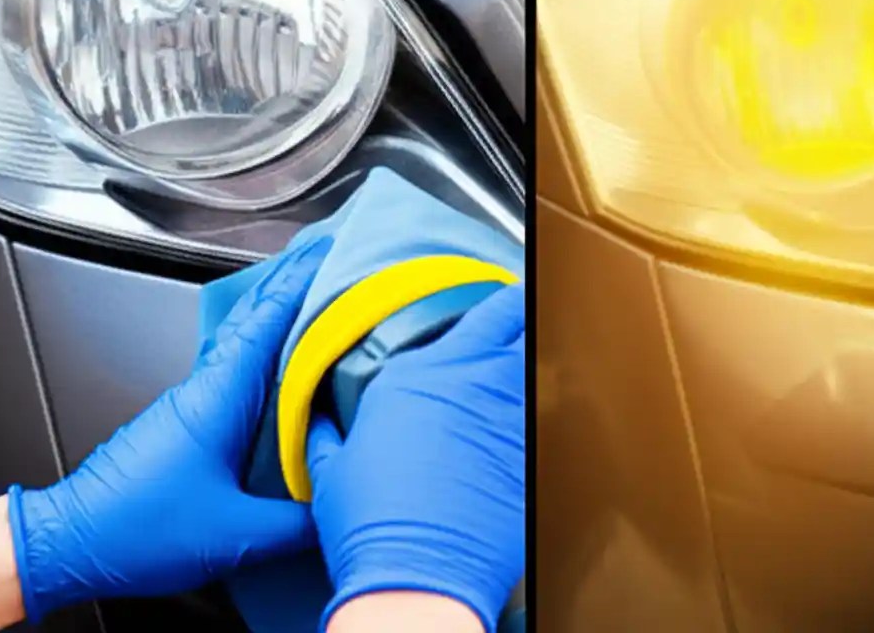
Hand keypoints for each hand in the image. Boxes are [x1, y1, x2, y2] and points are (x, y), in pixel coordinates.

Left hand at [7, 243, 326, 621]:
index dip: (300, 280)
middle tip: (331, 262)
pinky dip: (266, 356)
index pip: (266, 321)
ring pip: (245, 346)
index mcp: (218, 398)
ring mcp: (193, 405)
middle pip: (255, 321)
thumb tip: (341, 509)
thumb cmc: (138, 530)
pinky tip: (286, 369)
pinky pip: (236, 375)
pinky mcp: (188, 426)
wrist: (71, 543)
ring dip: (281, 320)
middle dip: (294, 286)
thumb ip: (298, 523)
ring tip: (319, 305)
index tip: (329, 249)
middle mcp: (205, 391)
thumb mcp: (235, 535)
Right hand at [307, 283, 525, 631]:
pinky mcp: (535, 461)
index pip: (490, 311)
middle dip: (535, 321)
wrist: (416, 576)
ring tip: (551, 368)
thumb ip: (325, 432)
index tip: (513, 298)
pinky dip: (558, 416)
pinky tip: (549, 426)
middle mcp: (473, 384)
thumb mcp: (331, 468)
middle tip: (537, 322)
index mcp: (420, 374)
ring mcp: (513, 420)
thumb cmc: (370, 525)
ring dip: (550, 365)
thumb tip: (315, 418)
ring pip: (551, 369)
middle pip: (528, 328)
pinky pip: (558, 422)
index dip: (509, 300)